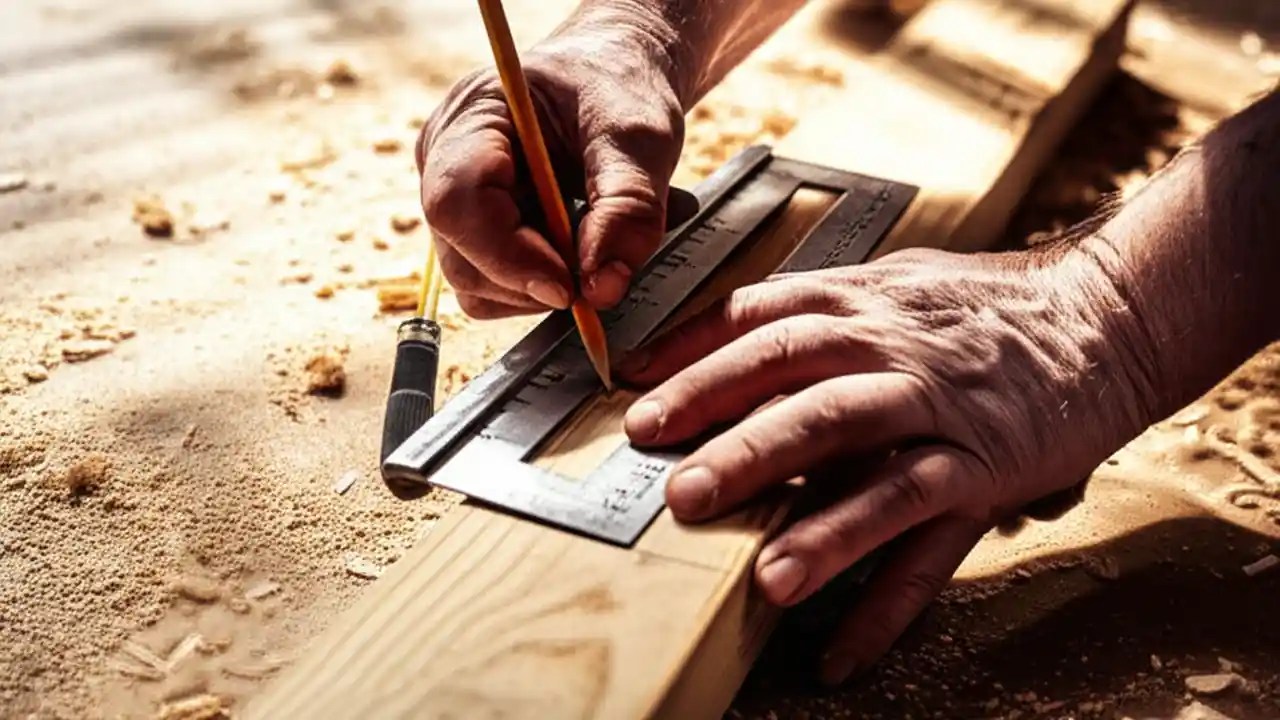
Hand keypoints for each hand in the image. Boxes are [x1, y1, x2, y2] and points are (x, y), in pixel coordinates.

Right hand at [416, 19, 684, 317]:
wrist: (616, 74)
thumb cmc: (620, 86)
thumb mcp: (640, 136)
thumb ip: (627, 208)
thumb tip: (602, 287)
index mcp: (469, 120)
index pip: (457, 205)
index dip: (508, 257)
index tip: (570, 286)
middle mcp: (444, 164)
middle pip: (462, 259)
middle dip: (533, 282)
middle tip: (599, 271)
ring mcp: (457, 204)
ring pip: (477, 286)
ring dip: (543, 287)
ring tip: (597, 245)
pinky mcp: (478, 233)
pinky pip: (497, 288)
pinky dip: (544, 286)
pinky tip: (579, 249)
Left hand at [619, 245, 1157, 682]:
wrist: (1102, 318)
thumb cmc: (984, 307)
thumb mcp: (892, 281)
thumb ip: (818, 303)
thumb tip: (731, 326)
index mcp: (861, 306)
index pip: (762, 321)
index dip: (695, 356)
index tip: (636, 392)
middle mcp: (895, 360)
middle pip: (805, 393)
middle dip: (734, 438)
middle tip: (675, 485)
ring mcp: (943, 423)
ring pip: (871, 470)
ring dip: (817, 528)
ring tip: (764, 578)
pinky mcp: (985, 478)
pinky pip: (930, 550)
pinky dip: (885, 606)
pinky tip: (839, 657)